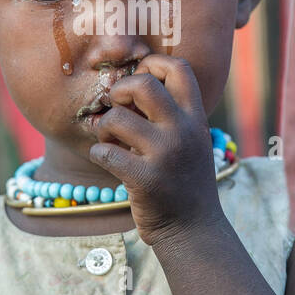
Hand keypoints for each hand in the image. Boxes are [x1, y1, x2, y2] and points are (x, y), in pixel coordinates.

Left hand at [87, 54, 222, 244]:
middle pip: (143, 84)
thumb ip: (174, 114)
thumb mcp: (193, 141)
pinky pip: (104, 153)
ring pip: (116, 118)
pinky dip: (98, 153)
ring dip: (104, 128)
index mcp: (195, 118)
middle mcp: (183, 131)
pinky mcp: (145, 179)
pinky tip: (107, 160)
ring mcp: (165, 155)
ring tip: (110, 141)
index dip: (152, 64)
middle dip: (120, 90)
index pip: (178, 67)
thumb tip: (134, 84)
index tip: (139, 83)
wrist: (193, 230)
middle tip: (117, 108)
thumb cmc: (184, 181)